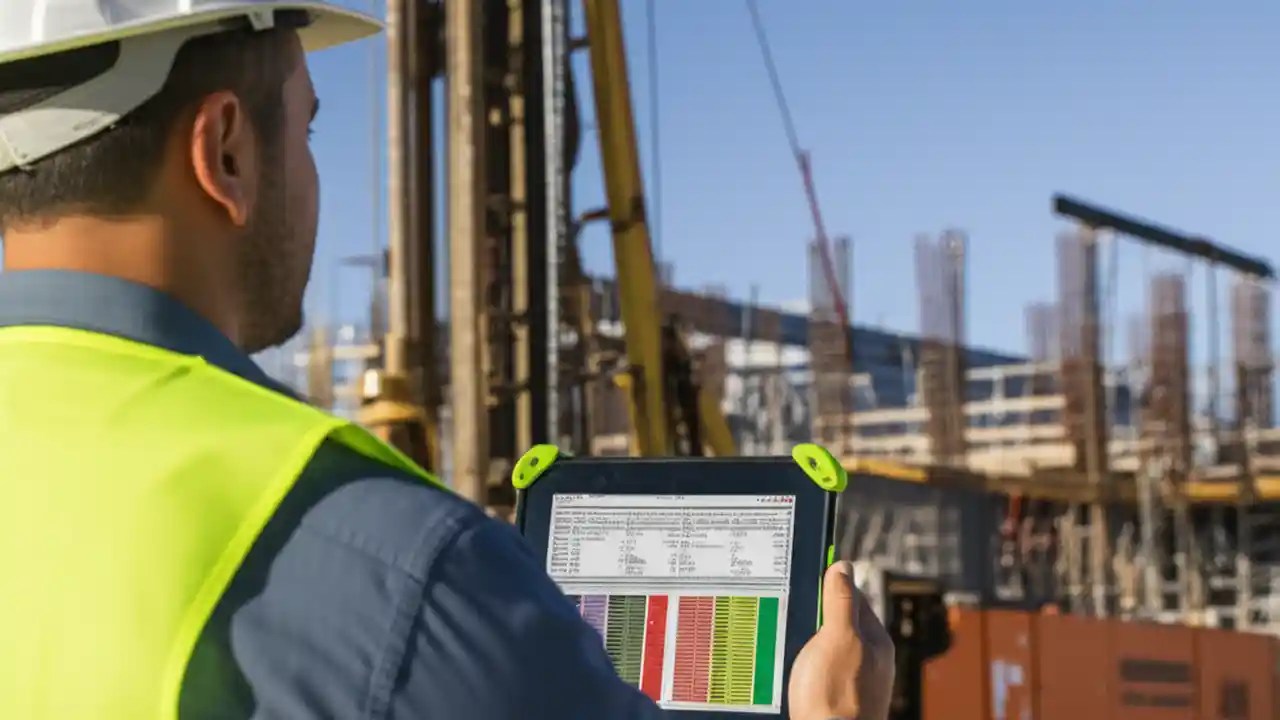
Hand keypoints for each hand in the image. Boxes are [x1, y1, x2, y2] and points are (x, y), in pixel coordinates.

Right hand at [787, 561, 894, 719]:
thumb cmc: (837, 695)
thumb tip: (843, 566)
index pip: (855, 598)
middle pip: (839, 625)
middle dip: (815, 617)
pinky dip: (803, 666)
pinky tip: (791, 670)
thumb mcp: (839, 637)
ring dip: (806, 643)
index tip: (808, 577)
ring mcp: (853, 682)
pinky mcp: (835, 700)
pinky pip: (817, 672)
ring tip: (789, 644)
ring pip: (825, 650)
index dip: (832, 585)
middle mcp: (869, 661)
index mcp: (876, 641)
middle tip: (793, 613)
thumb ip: (841, 601)